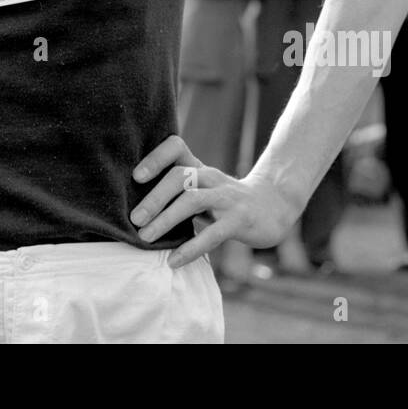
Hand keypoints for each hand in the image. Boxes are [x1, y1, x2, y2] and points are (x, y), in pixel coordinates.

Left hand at [129, 136, 297, 268]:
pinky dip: (191, 248)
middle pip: (180, 176)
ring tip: (146, 238)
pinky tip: (174, 261)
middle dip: (154, 197)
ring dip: (166, 219)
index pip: (176, 147)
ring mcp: (226, 197)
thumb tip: (136, 209)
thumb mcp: (202, 189)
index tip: (135, 177)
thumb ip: (176, 192)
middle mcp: (211, 177)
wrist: (272, 208)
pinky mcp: (239, 220)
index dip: (155, 157)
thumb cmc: (225, 201)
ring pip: (192, 200)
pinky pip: (213, 233)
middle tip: (135, 219)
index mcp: (198, 168)